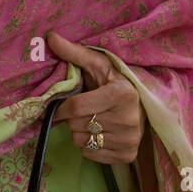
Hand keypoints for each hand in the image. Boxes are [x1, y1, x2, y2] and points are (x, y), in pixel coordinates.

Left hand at [45, 31, 144, 164]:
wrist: (141, 105)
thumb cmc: (114, 82)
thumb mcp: (97, 65)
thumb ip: (73, 53)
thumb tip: (50, 37)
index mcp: (122, 94)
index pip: (76, 108)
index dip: (61, 108)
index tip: (58, 105)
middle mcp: (129, 119)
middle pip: (77, 125)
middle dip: (72, 118)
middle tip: (84, 110)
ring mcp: (130, 139)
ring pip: (81, 141)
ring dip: (79, 132)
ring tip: (93, 119)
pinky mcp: (128, 154)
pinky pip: (90, 154)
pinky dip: (89, 145)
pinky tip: (100, 132)